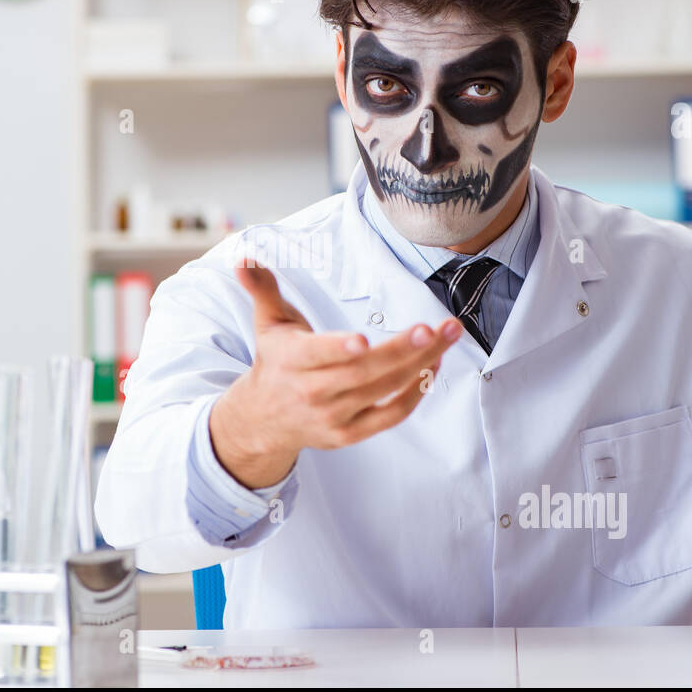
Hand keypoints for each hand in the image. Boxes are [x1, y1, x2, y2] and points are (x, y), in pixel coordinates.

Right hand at [208, 260, 463, 488]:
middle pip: (362, 372)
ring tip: (447, 336)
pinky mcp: (351, 433)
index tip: (363, 340)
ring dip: (420, 364)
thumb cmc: (275, 362)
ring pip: (383, 391)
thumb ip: (262, 288)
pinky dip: (416, 393)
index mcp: (290, 361)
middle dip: (402, 350)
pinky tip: (433, 365)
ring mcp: (333, 416)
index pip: (315, 356)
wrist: (265, 418)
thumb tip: (244, 258)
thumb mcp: (267, 322)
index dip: (338, 349)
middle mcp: (312, 392)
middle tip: (435, 328)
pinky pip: (390, 416)